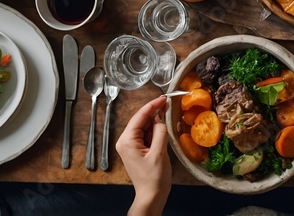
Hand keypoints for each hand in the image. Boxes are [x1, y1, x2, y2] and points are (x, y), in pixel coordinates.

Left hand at [118, 95, 171, 215]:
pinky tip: (163, 129)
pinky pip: (146, 135)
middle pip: (141, 120)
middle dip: (154, 113)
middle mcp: (125, 141)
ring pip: (144, 127)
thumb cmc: (154, 177)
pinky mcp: (137, 151)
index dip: (152, 105)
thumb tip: (161, 118)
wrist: (151, 196)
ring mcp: (130, 146)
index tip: (164, 97)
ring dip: (155, 123)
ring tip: (168, 117)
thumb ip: (160, 131)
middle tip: (169, 105)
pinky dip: (155, 131)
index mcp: (127, 140)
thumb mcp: (160, 152)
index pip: (139, 116)